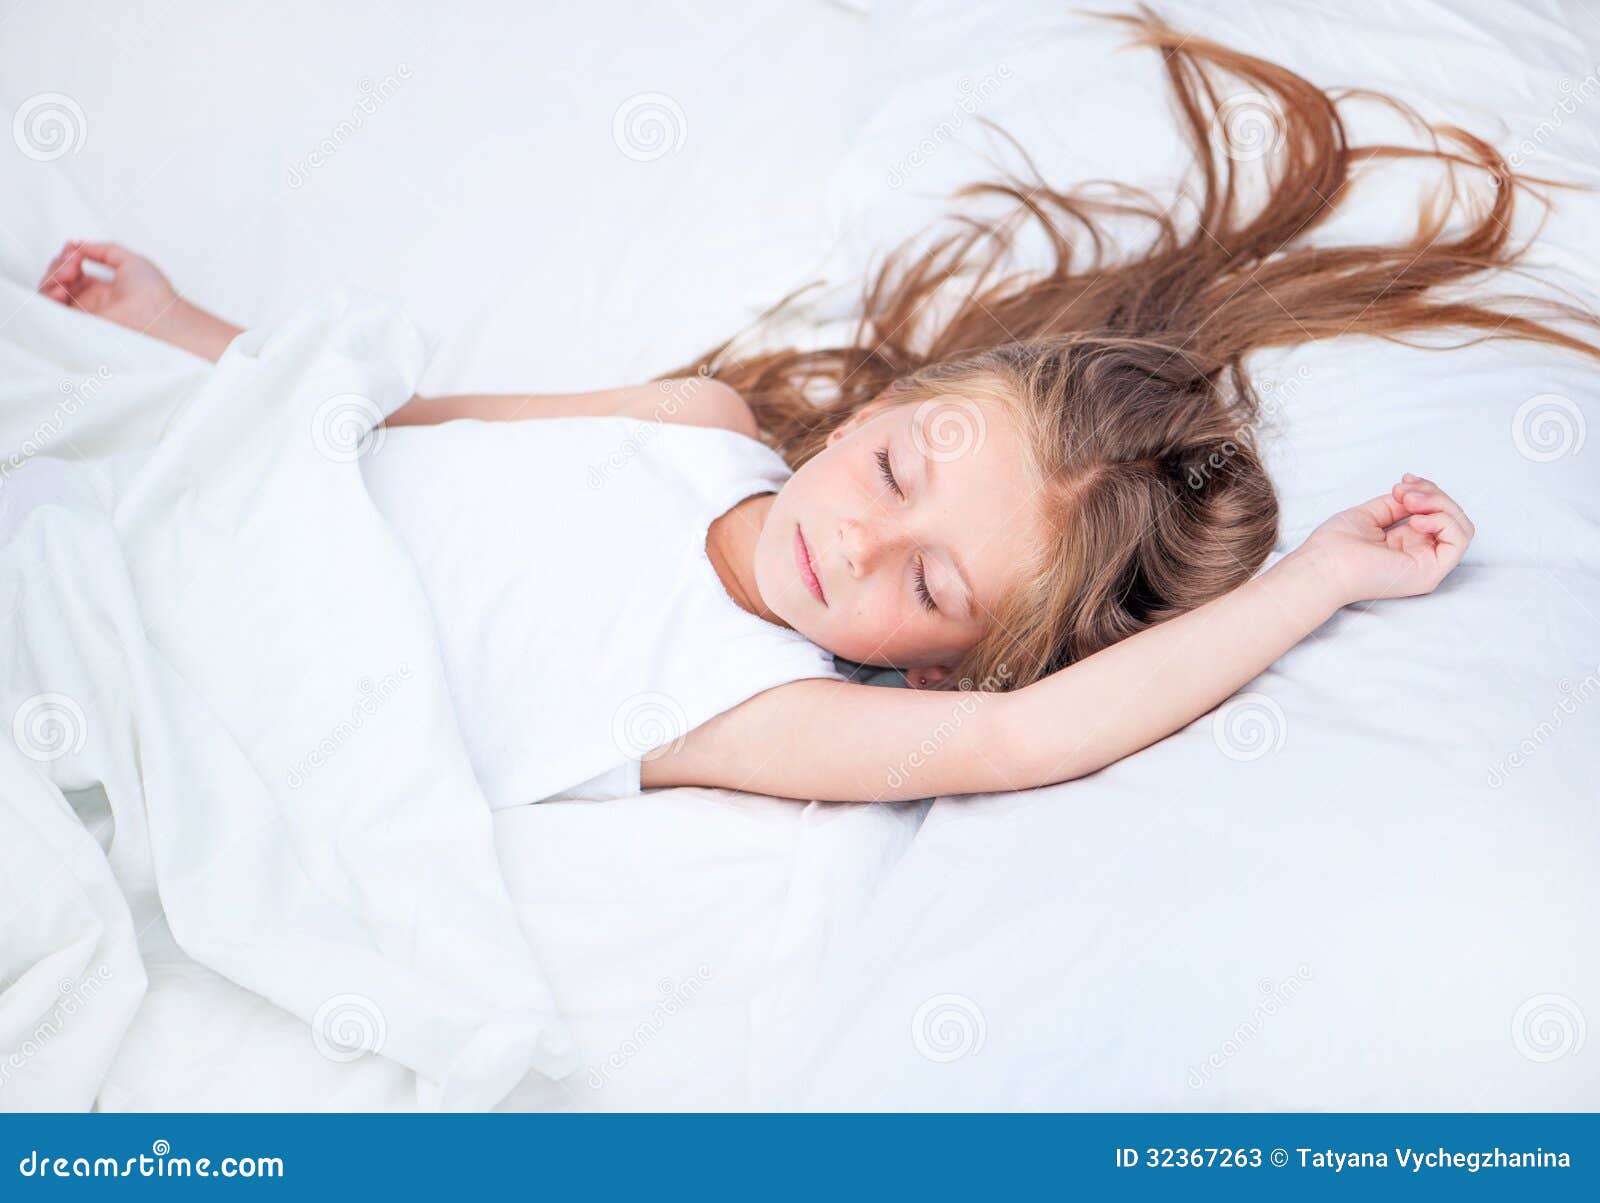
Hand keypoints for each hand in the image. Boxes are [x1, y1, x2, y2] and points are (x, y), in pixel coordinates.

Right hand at [38, 240, 178, 333]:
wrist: (159, 313)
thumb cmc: (152, 291)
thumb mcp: (129, 260)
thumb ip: (103, 250)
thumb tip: (78, 244)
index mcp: (102, 290)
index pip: (72, 271)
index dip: (67, 257)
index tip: (74, 249)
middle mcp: (90, 303)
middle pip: (57, 280)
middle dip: (59, 265)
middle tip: (73, 262)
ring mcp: (83, 314)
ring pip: (50, 293)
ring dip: (52, 277)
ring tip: (68, 274)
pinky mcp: (78, 325)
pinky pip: (51, 311)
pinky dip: (49, 295)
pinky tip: (62, 288)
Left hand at [1296, 474, 1474, 605]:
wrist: (1322, 566)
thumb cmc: (1334, 545)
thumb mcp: (1370, 514)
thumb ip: (1396, 505)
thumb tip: (1415, 493)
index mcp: (1405, 543)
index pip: (1435, 513)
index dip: (1426, 490)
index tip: (1403, 481)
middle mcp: (1419, 554)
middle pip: (1450, 516)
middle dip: (1432, 494)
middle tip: (1404, 491)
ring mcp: (1426, 565)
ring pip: (1460, 525)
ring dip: (1439, 504)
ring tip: (1409, 501)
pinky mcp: (1430, 573)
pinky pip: (1459, 540)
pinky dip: (1444, 521)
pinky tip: (1417, 519)